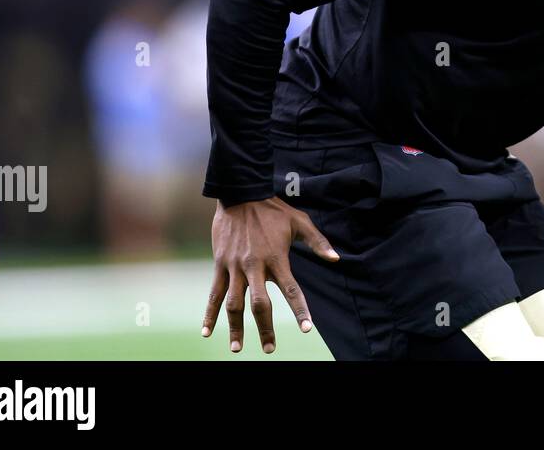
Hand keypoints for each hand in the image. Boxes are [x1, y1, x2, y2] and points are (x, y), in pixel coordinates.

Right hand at [202, 195, 339, 353]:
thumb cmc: (273, 209)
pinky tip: (207, 332)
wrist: (240, 194)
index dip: (300, 311)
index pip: (292, 290)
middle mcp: (255, 266)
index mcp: (277, 258)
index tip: (307, 329)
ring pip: (234, 304)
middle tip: (270, 349)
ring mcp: (235, 267)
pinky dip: (210, 314)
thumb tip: (336, 258)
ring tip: (238, 349)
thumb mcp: (300, 221)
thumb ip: (318, 241)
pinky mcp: (220, 265)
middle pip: (260, 304)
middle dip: (265, 329)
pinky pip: (214, 294)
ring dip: (236, 328)